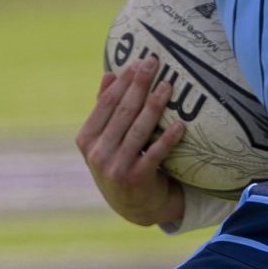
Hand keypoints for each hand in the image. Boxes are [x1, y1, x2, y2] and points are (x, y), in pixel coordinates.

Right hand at [78, 56, 185, 227]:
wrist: (134, 206)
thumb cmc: (120, 164)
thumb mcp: (104, 141)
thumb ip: (105, 110)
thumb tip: (108, 74)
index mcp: (87, 139)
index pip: (106, 103)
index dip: (123, 81)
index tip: (138, 62)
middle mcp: (98, 153)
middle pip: (123, 112)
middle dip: (139, 85)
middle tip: (154, 63)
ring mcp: (116, 167)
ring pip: (139, 130)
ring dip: (155, 105)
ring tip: (168, 86)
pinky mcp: (137, 180)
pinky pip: (156, 154)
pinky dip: (168, 139)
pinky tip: (180, 124)